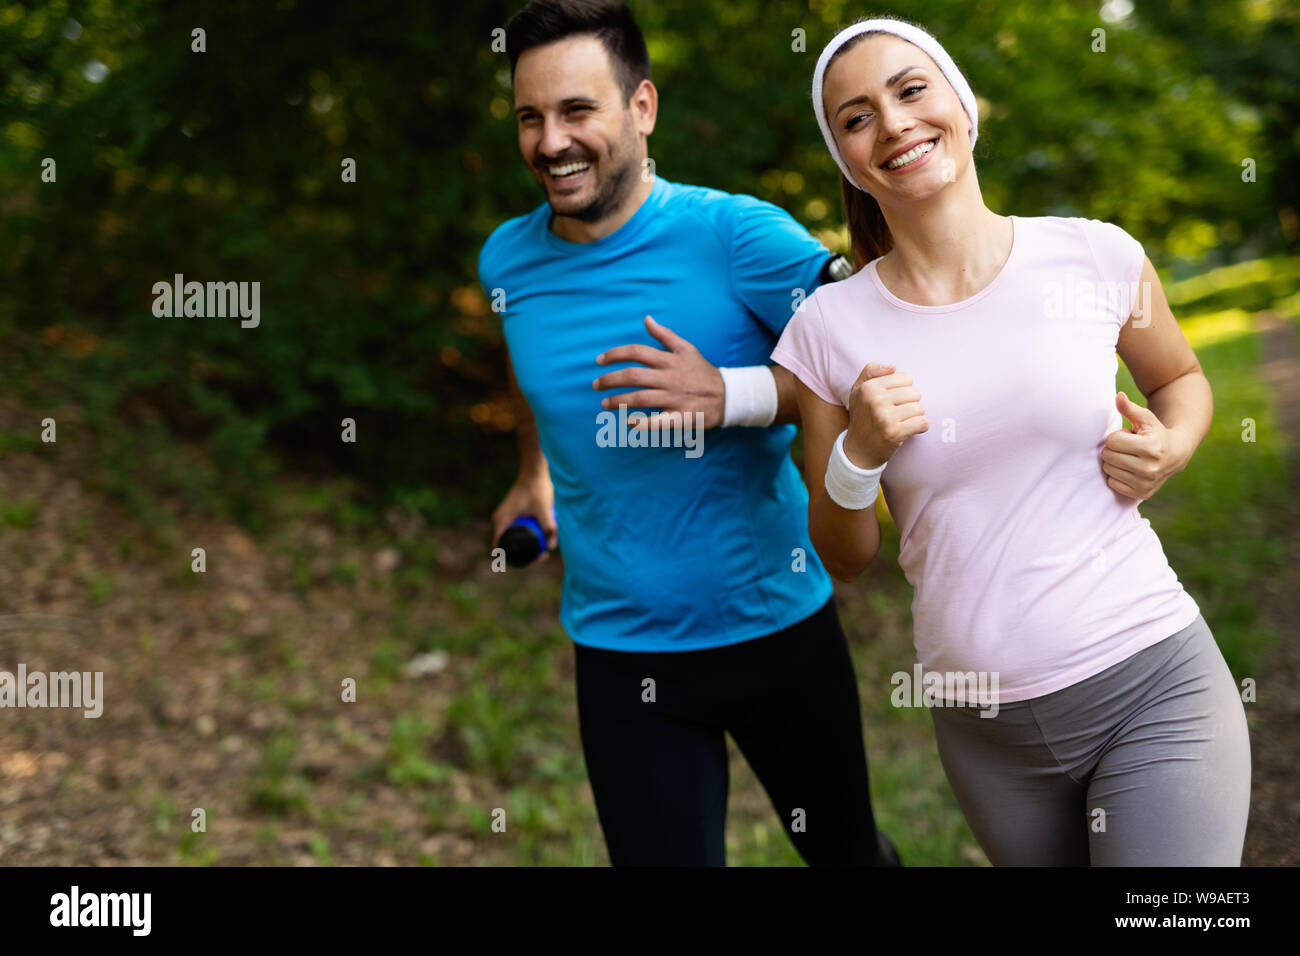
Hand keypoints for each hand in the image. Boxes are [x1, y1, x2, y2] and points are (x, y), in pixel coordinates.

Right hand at [491, 472, 557, 561]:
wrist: (534, 470)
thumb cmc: (537, 488)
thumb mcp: (544, 509)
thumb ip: (549, 527)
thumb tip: (551, 547)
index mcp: (501, 521)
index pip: (499, 547)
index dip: (512, 558)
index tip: (530, 560)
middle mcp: (500, 520)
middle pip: (507, 544)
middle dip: (524, 553)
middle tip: (542, 556)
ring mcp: (505, 516)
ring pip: (513, 536)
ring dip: (526, 543)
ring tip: (544, 548)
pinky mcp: (511, 513)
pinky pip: (516, 529)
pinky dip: (526, 534)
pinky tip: (541, 536)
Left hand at [592, 315, 724, 429]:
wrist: (728, 395)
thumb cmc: (703, 371)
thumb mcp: (687, 348)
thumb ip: (665, 335)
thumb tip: (647, 319)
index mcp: (670, 360)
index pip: (637, 352)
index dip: (615, 354)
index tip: (599, 360)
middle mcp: (670, 378)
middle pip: (633, 376)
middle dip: (610, 380)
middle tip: (596, 385)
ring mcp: (675, 398)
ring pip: (641, 398)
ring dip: (619, 401)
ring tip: (605, 403)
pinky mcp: (681, 417)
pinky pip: (658, 422)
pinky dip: (642, 423)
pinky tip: (628, 422)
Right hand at [843, 362, 927, 468]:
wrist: (857, 451)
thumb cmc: (862, 418)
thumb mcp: (858, 391)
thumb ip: (870, 371)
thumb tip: (893, 366)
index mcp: (869, 387)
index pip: (906, 378)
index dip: (903, 390)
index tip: (892, 401)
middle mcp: (876, 400)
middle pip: (915, 392)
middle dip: (910, 403)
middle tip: (897, 414)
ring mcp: (885, 417)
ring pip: (920, 408)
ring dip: (915, 417)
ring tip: (901, 422)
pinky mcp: (894, 433)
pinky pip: (923, 423)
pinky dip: (920, 427)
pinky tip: (908, 431)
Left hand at [1101, 392, 1187, 500]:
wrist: (1177, 455)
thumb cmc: (1156, 433)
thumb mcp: (1146, 419)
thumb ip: (1130, 408)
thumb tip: (1118, 396)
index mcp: (1151, 448)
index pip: (1112, 441)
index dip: (1117, 436)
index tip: (1130, 437)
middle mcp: (1149, 469)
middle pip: (1108, 456)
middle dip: (1114, 449)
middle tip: (1129, 448)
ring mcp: (1145, 483)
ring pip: (1108, 470)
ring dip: (1115, 462)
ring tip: (1131, 457)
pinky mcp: (1141, 494)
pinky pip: (1112, 483)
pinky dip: (1117, 475)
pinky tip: (1130, 469)